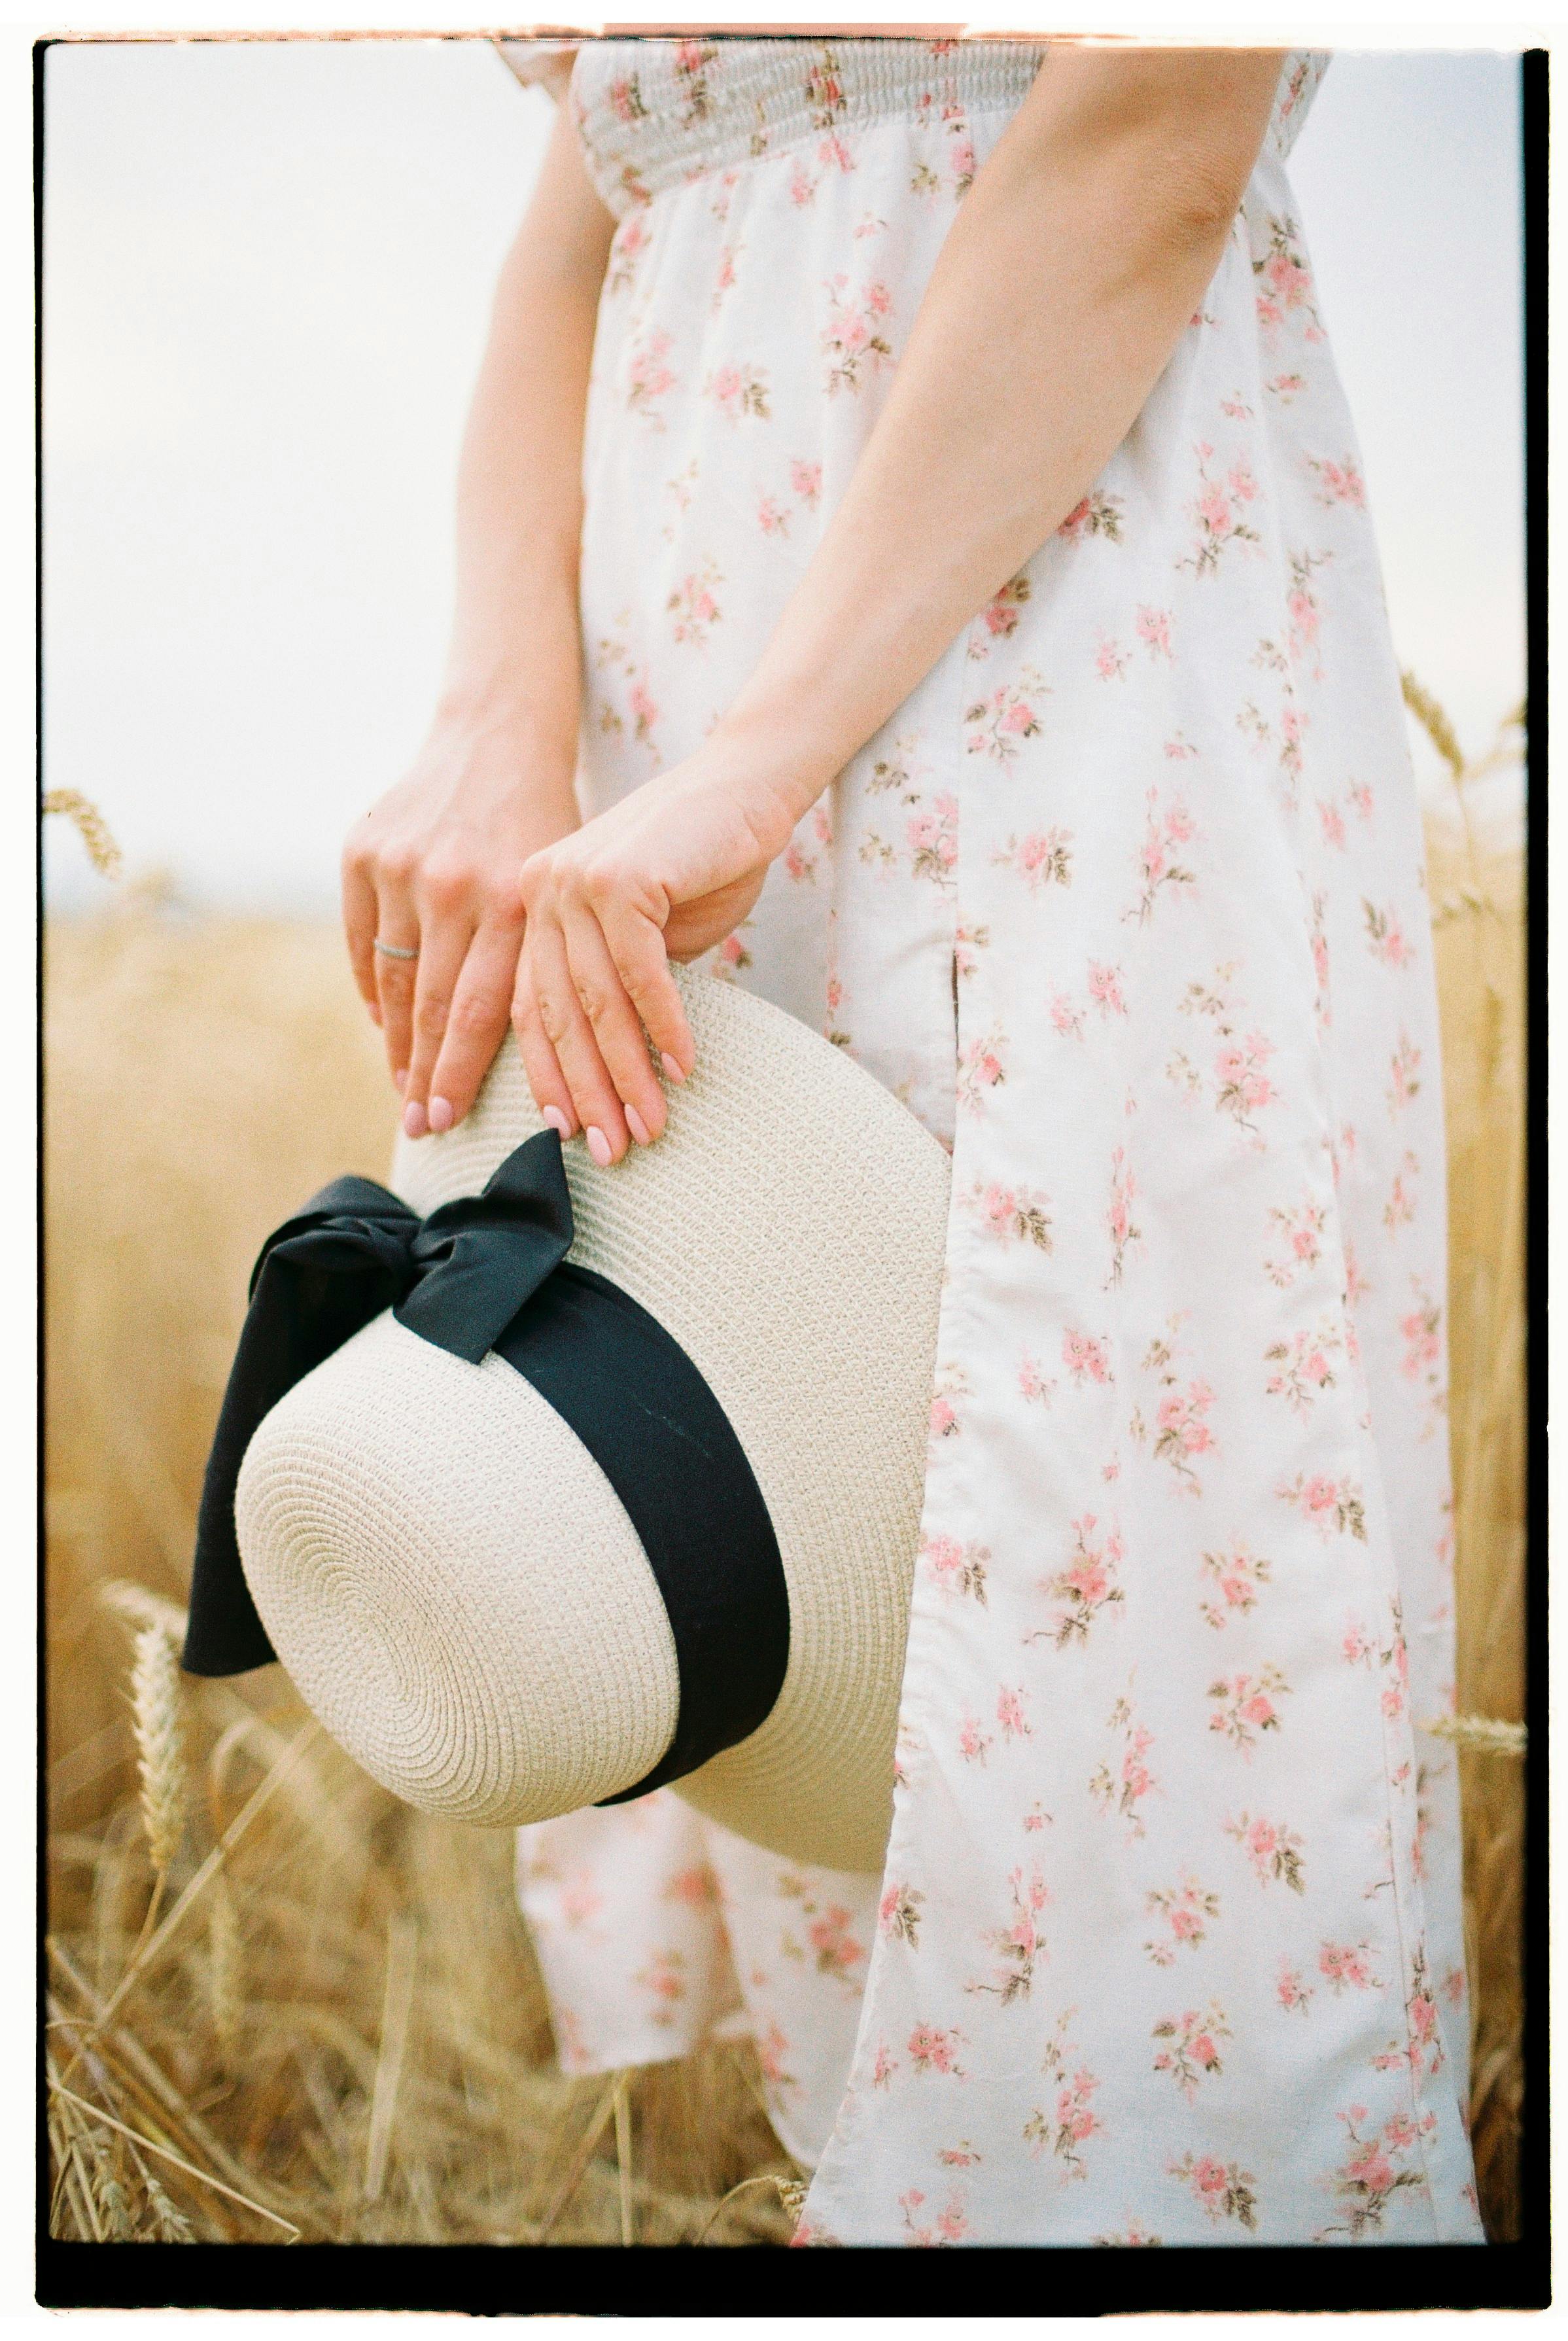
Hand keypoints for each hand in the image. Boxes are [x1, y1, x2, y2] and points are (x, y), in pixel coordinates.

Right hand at [342, 699, 579, 1136]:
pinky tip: (386, 1022)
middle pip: (431, 1008)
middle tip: (418, 1127)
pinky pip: (361, 942)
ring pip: (392, 980)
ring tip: (402, 1085)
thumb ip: (536, 963)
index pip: (481, 1014)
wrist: (496, 739)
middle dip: (422, 1077)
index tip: (442, 1123)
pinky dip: (374, 988)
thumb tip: (519, 1060)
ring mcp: (402, 870)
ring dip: (396, 1041)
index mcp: (515, 903)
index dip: (457, 1076)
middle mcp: (454, 888)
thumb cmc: (543, 829)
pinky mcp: (363, 852)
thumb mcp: (557, 891)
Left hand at [512, 747, 803, 1162]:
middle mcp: (540, 891)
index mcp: (535, 907)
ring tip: (650, 1126)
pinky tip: (685, 1069)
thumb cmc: (702, 864)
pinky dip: (665, 1026)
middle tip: (613, 1151)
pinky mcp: (621, 878)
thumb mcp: (645, 938)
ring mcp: (574, 881)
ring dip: (627, 1073)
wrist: (746, 786)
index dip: (547, 1078)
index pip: (527, 1009)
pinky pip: (640, 974)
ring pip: (595, 1003)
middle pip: (555, 1014)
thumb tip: (609, 1074)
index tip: (567, 1135)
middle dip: (586, 1092)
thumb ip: (615, 990)